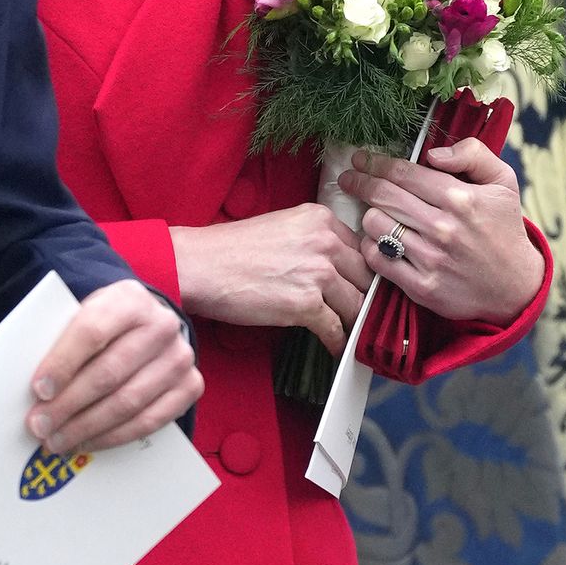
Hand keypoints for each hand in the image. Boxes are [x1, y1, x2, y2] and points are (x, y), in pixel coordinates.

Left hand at [24, 279, 201, 456]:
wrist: (152, 324)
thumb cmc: (107, 324)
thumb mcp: (87, 314)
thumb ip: (64, 339)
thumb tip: (36, 388)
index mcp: (129, 299)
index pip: (92, 332)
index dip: (63, 363)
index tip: (39, 390)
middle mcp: (161, 325)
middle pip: (109, 373)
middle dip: (69, 404)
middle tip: (39, 425)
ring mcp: (180, 358)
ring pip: (128, 402)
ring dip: (87, 427)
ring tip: (57, 440)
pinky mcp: (190, 386)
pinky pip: (149, 421)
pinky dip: (114, 436)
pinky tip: (88, 442)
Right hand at [171, 205, 370, 355]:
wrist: (200, 266)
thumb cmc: (231, 249)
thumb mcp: (282, 227)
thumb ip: (314, 241)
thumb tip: (336, 268)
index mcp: (320, 218)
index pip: (361, 248)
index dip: (361, 271)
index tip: (359, 286)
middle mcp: (325, 242)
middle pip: (365, 276)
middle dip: (362, 296)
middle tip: (359, 311)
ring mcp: (317, 273)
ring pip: (356, 304)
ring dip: (353, 321)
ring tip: (349, 332)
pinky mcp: (306, 305)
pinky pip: (336, 329)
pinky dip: (337, 341)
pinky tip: (333, 346)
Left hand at [338, 139, 545, 323]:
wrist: (515, 286)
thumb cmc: (503, 228)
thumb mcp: (503, 182)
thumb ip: (473, 154)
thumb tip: (432, 153)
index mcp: (460, 198)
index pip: (402, 173)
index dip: (375, 163)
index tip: (359, 160)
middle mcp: (443, 228)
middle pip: (383, 196)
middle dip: (359, 182)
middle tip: (349, 179)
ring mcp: (431, 259)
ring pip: (375, 225)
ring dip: (369, 215)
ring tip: (374, 212)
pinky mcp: (422, 287)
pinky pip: (378, 259)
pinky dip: (371, 246)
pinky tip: (378, 240)